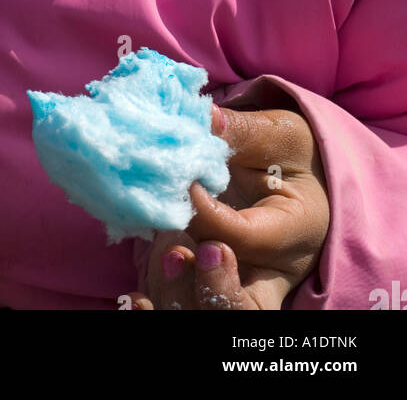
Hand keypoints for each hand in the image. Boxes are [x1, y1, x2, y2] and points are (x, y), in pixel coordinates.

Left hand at [129, 101, 329, 309]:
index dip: (204, 213)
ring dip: (180, 294)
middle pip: (247, 310)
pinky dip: (160, 309)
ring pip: (213, 313)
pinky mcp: (212, 287)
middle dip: (213, 292)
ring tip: (167, 258)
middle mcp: (270, 273)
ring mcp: (241, 287)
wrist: (295, 178)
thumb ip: (243, 132)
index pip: (245, 238)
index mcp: (293, 233)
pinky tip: (136, 301)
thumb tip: (200, 117)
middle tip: (184, 254)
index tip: (182, 180)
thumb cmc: (288, 154)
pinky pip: (189, 310)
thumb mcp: (279, 135)